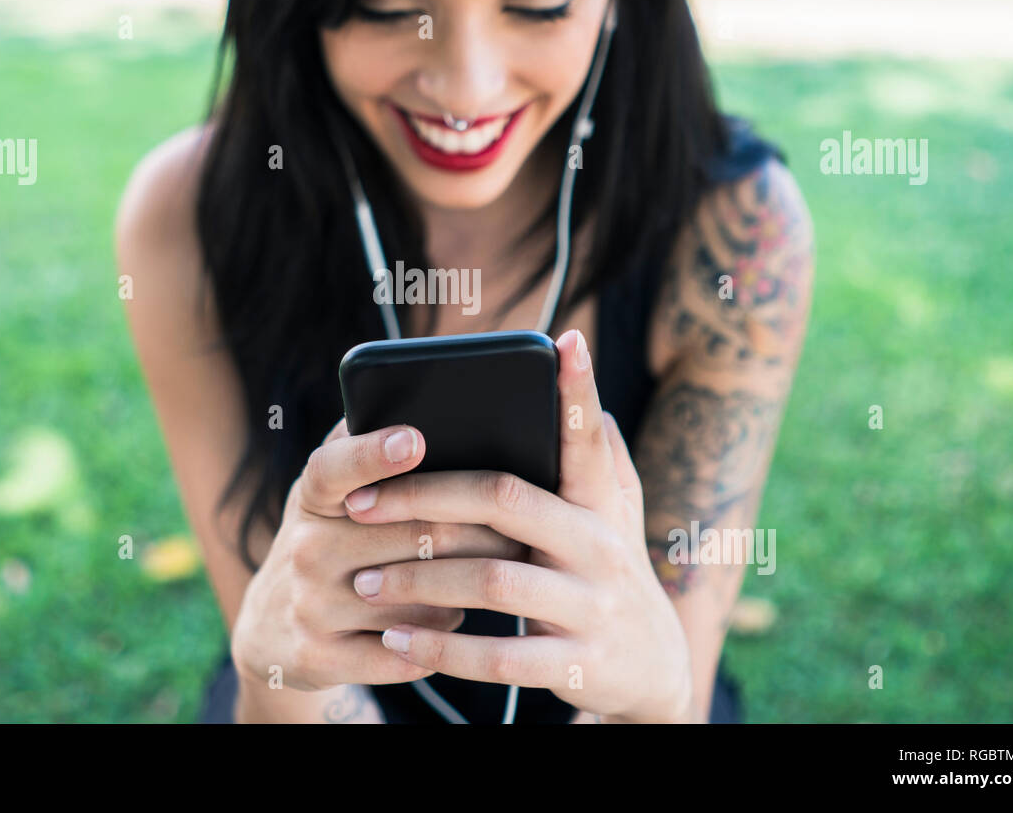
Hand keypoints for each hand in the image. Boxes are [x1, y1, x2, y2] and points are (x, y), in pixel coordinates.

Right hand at [230, 418, 524, 692]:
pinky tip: (453, 622)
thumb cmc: (331, 537)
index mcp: (312, 495)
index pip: (336, 467)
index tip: (415, 438)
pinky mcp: (319, 656)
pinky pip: (404, 648)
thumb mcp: (333, 492)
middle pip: (414, 534)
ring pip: (419, 595)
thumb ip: (365, 446)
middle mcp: (305, 546)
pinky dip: (439, 636)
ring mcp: (309, 604)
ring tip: (490, 577)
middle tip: (523, 527)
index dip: (374, 452)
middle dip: (479, 531)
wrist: (272, 627)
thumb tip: (425, 399)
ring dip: (464, 588)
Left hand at [342, 329, 693, 721]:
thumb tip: (579, 381)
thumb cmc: (607, 573)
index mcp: (602, 503)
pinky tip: (395, 640)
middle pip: (504, 500)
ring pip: (491, 578)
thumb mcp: (613, 515)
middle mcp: (602, 546)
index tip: (564, 342)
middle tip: (361, 504)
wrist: (651, 670)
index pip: (587, 439)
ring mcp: (591, 606)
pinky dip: (438, 649)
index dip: (579, 392)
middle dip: (423, 497)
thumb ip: (595, 459)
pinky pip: (496, 656)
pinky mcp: (574, 664)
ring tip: (363, 579)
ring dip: (417, 578)